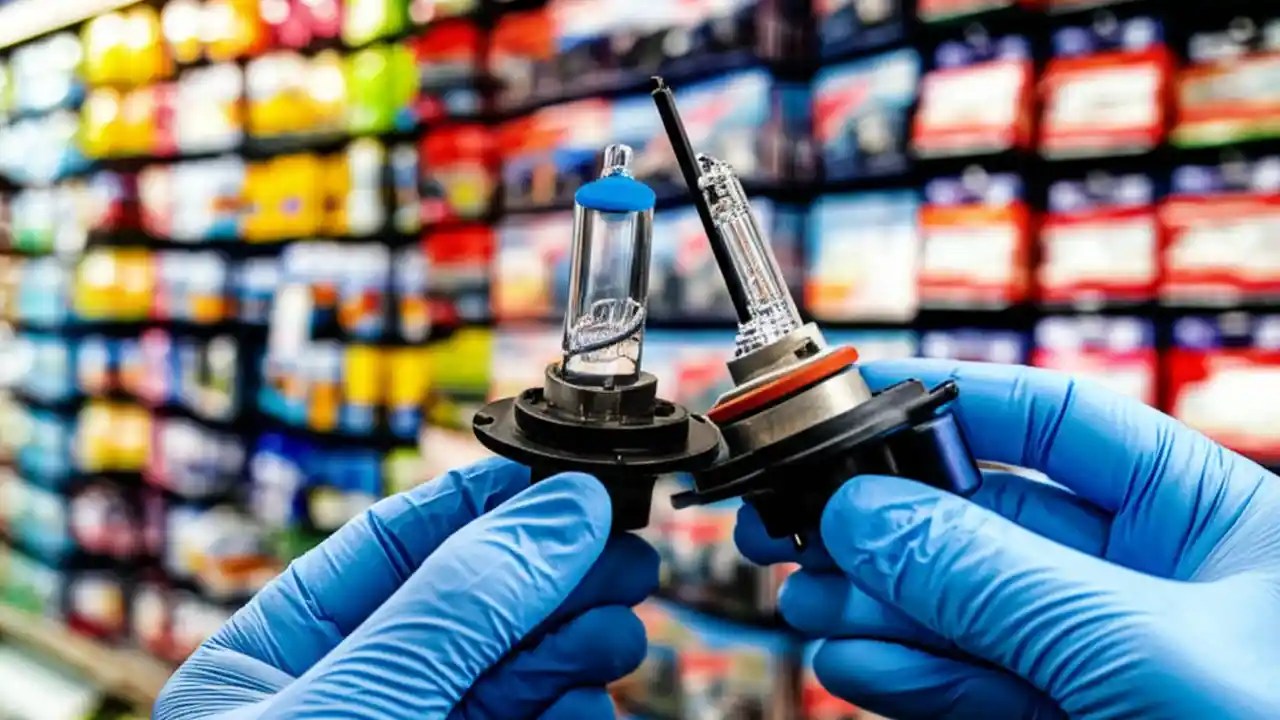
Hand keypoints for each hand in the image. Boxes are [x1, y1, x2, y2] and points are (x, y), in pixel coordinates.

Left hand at [155, 458, 656, 719]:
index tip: (565, 475)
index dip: (485, 502)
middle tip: (625, 545)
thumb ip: (459, 606)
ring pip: (509, 675)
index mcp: (271, 665)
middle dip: (550, 573)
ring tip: (623, 620)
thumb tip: (555, 509)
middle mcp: (343, 704)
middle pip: (468, 606)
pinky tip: (596, 703)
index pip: (391, 547)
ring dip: (573, 641)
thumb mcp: (360, 707)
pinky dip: (573, 715)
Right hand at [737, 359, 1279, 718]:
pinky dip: (905, 675)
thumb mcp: (1143, 647)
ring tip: (808, 598)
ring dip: (877, 604)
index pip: (1059, 423)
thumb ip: (997, 578)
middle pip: (986, 519)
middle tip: (797, 515)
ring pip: (964, 609)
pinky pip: (972, 685)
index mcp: (1207, 519)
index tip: (854, 389)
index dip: (949, 398)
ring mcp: (1102, 659)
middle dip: (885, 519)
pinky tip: (853, 659)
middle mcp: (1150, 580)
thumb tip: (866, 513)